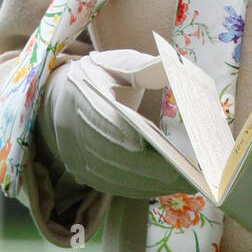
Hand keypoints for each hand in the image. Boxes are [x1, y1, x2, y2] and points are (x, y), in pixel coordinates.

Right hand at [37, 54, 194, 199]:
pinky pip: (111, 185)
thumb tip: (171, 68)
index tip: (169, 155)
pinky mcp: (81, 171)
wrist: (60, 96)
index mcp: (85, 98)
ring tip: (186, 183)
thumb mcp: (118, 64)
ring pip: (115, 178)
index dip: (140, 144)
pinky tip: (164, 185)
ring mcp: (76, 155)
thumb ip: (144, 67)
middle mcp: (75, 131)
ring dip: (150, 184)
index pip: (113, 126)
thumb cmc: (99, 77)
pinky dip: (139, 188)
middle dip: (154, 171)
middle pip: (118, 159)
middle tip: (191, 177)